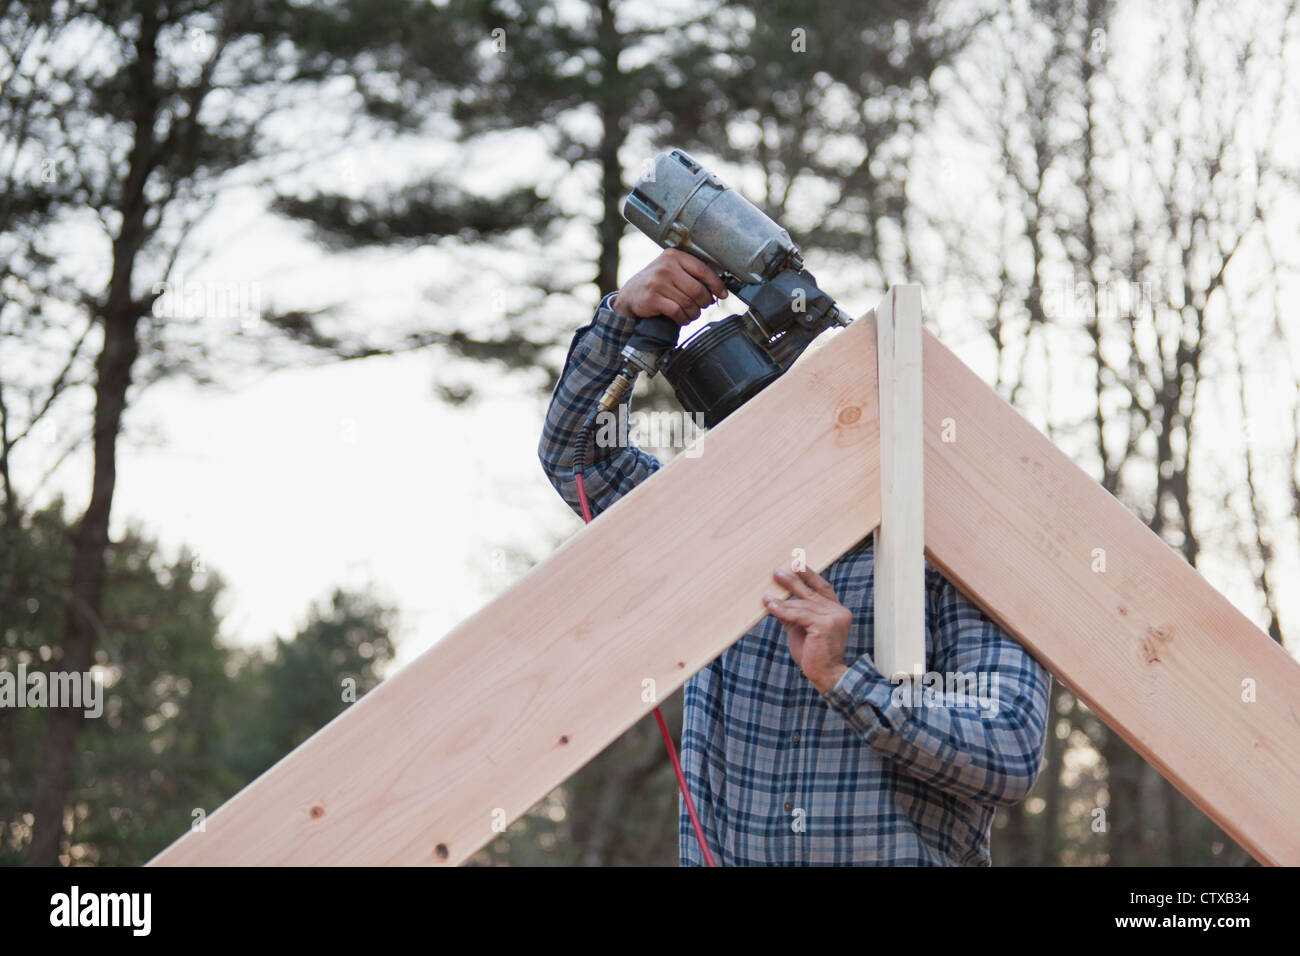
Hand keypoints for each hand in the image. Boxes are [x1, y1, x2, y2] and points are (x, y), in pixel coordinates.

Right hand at [611, 248, 726, 323]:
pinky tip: (683, 319)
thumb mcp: (671, 270)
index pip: (702, 270)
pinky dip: (684, 319)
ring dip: (694, 313)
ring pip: (689, 303)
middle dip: (705, 302)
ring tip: (692, 314)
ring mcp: (658, 283)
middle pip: (698, 290)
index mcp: (674, 256)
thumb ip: (691, 274)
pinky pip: (677, 312)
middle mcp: (666, 267)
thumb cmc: (657, 283)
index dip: (716, 284)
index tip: (723, 294)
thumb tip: (718, 288)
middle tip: (703, 306)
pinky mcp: (652, 298)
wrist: (630, 295)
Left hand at [764, 567, 850, 693]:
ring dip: (782, 601)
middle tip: (776, 573)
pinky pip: (799, 615)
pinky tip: (771, 607)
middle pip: (811, 592)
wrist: (826, 675)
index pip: (823, 588)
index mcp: (837, 611)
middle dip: (793, 581)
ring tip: (766, 598)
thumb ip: (792, 615)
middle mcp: (838, 611)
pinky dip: (783, 611)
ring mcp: (833, 617)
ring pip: (802, 605)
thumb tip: (775, 602)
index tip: (797, 564)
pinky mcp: (824, 625)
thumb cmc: (814, 655)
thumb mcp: (800, 630)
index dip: (810, 575)